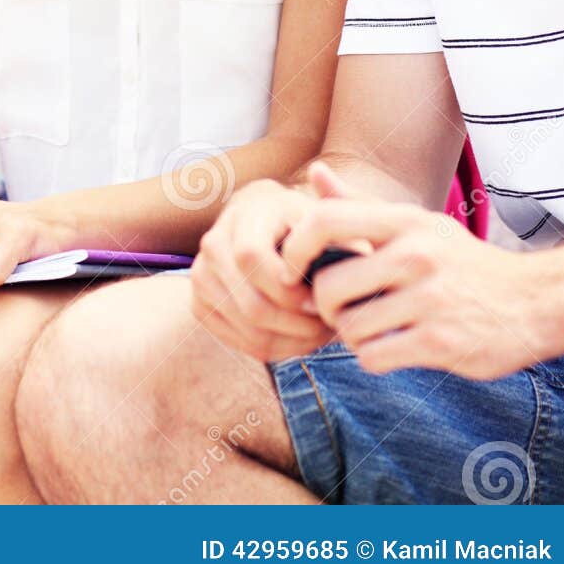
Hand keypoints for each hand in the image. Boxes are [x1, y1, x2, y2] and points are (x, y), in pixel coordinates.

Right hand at [190, 178, 336, 362]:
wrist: (259, 223)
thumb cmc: (297, 222)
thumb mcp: (317, 217)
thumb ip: (338, 234)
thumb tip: (363, 255)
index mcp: (243, 215)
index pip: (252, 258)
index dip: (288, 289)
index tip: (320, 299)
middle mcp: (213, 243)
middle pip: (252, 304)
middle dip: (297, 324)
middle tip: (329, 327)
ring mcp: (201, 275)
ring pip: (248, 329)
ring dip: (292, 341)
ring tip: (320, 333)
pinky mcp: (200, 304)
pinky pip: (240, 342)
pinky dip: (275, 348)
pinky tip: (299, 338)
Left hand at [280, 166, 552, 378]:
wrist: (530, 301)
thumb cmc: (459, 261)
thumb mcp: (417, 223)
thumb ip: (359, 205)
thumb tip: (314, 172)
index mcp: (405, 221)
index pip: (325, 221)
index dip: (294, 249)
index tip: (294, 271)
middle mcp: (416, 255)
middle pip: (328, 287)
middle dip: (324, 307)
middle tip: (340, 310)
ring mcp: (429, 299)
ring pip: (349, 328)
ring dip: (350, 336)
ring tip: (369, 328)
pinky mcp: (440, 342)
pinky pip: (373, 357)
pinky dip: (371, 357)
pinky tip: (388, 347)